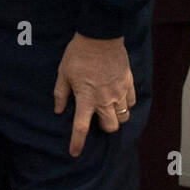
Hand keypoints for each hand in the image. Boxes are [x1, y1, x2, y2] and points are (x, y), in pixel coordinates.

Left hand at [53, 32, 135, 157]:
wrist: (101, 37)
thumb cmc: (78, 55)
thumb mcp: (63, 74)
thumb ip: (61, 94)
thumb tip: (58, 110)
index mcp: (86, 99)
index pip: (81, 128)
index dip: (77, 143)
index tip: (75, 153)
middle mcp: (104, 100)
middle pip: (111, 127)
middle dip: (105, 128)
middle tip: (98, 120)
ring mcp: (119, 92)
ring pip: (124, 116)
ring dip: (117, 117)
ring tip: (110, 109)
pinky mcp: (129, 83)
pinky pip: (132, 101)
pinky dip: (126, 104)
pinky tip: (120, 98)